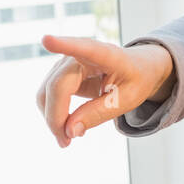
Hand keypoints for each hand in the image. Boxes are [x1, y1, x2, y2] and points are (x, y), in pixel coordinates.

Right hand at [34, 34, 174, 146]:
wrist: (137, 68)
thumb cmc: (135, 80)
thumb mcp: (126, 100)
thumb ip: (99, 113)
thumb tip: (69, 131)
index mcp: (107, 55)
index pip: (84, 49)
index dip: (64, 45)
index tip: (46, 40)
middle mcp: (81, 53)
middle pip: (57, 86)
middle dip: (56, 117)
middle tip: (66, 143)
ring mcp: (67, 62)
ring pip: (46, 92)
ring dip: (51, 118)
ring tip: (67, 139)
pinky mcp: (60, 72)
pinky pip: (48, 95)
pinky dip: (53, 113)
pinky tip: (67, 126)